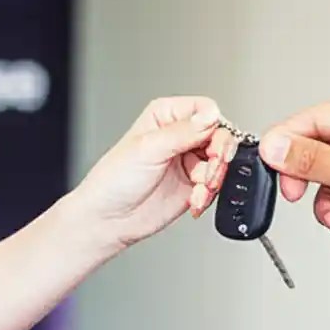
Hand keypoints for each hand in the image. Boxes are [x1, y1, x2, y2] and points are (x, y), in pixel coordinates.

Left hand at [69, 96, 238, 250]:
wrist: (108, 219)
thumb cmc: (113, 180)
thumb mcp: (148, 149)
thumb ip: (182, 132)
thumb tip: (211, 116)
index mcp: (166, 117)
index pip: (205, 109)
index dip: (215, 126)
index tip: (212, 146)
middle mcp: (179, 136)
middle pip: (219, 136)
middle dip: (219, 156)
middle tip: (211, 170)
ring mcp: (187, 161)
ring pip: (221, 162)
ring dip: (214, 179)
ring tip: (199, 189)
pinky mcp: (193, 185)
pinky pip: (215, 186)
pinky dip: (209, 195)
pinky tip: (194, 200)